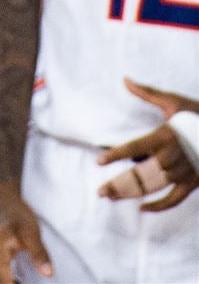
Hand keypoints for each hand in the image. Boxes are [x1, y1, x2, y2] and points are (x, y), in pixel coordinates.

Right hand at [0, 196, 52, 283]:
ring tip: (30, 277)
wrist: (1, 202)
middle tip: (35, 278)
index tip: (37, 281)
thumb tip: (48, 273)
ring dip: (13, 283)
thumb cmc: (15, 214)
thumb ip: (38, 252)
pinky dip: (9, 282)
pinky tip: (24, 279)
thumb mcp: (30, 230)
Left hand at [97, 79, 198, 210]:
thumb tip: (125, 80)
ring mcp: (183, 173)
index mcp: (165, 136)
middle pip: (141, 174)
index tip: (99, 162)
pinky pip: (174, 199)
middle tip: (100, 192)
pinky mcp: (193, 183)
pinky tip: (142, 208)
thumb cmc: (197, 114)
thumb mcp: (173, 101)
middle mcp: (172, 157)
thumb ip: (147, 93)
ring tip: (112, 197)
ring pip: (153, 187)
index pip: (134, 148)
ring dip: (132, 194)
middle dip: (119, 184)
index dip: (116, 155)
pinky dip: (159, 206)